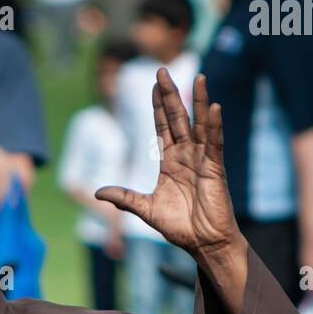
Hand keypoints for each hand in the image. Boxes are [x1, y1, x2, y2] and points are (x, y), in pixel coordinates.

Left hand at [96, 70, 239, 256]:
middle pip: (177, 119)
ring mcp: (201, 159)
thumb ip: (124, 198)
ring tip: (196, 77)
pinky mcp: (215, 168)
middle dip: (170, 95)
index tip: (152, 86)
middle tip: (161, 70)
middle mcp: (186, 155)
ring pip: (199, 124)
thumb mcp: (146, 209)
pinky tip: (214, 108)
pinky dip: (214, 126)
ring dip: (198, 101)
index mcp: (170, 162)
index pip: (162, 127)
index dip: (158, 107)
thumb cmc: (180, 227)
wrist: (203, 243)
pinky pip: (215, 143)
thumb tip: (97, 193)